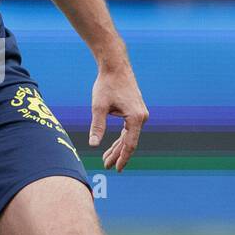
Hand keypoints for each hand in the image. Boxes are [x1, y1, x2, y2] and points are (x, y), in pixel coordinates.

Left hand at [89, 50, 148, 172]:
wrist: (115, 66)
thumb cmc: (106, 85)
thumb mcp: (99, 107)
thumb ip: (97, 126)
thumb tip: (93, 144)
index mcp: (135, 117)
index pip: (129, 144)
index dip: (122, 158)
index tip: (116, 168)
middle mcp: (142, 117)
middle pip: (129, 142)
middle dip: (118, 155)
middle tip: (106, 165)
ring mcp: (140, 114)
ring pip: (129, 136)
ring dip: (118, 147)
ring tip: (107, 159)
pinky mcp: (136, 110)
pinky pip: (129, 129)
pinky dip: (121, 138)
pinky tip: (113, 145)